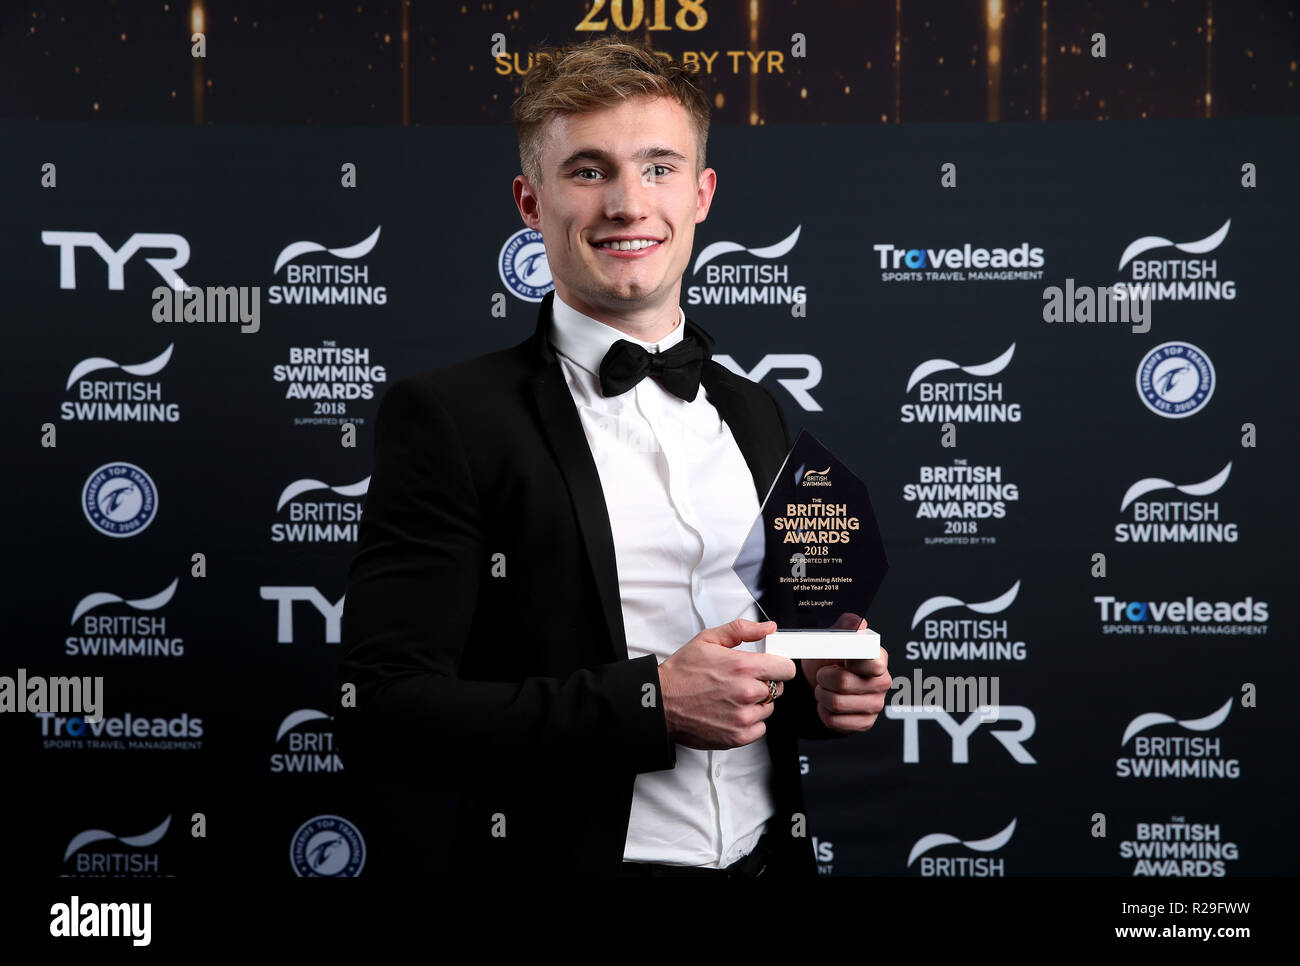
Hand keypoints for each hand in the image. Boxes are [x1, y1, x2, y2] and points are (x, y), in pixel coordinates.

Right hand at [658, 618, 796, 749]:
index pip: (786, 669)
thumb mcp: (708, 639)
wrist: (661, 703)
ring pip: (768, 708)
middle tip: (741, 681)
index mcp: (742, 667)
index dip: (778, 666)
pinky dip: (749, 722)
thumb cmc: (681, 673)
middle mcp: (747, 693)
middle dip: (764, 683)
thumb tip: (768, 628)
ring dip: (756, 703)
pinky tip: (731, 712)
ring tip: (732, 697)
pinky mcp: (738, 737)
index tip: (770, 667)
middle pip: (778, 688)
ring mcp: (743, 718)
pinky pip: (760, 728)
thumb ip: (742, 630)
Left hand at [801, 619, 890, 733]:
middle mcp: (882, 682)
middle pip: (844, 683)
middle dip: (823, 678)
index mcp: (878, 658)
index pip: (872, 663)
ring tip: (824, 688)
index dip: (849, 662)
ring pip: (837, 703)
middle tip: (823, 674)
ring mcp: (876, 704)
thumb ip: (845, 627)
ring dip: (821, 695)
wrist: (819, 683)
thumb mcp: (831, 638)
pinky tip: (827, 704)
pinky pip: (834, 721)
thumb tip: (859, 622)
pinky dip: (823, 712)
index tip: (839, 659)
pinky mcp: (865, 723)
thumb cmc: (828, 659)